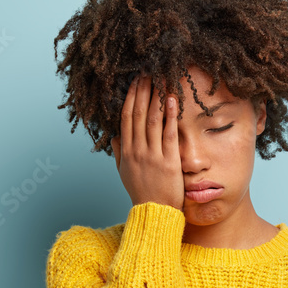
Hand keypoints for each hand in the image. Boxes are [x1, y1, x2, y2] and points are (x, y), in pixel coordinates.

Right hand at [111, 74, 184, 211]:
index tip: (135, 82)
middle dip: (142, 91)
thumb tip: (114, 136)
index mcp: (126, 151)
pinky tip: (172, 100)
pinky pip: (168, 134)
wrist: (154, 213)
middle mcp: (137, 150)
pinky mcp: (169, 161)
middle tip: (147, 73)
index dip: (130, 97)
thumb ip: (119, 152)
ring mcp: (152, 155)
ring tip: (160, 80)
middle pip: (137, 114)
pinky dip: (170, 115)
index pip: (126, 118)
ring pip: (152, 120)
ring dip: (155, 98)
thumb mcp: (124, 173)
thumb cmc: (141, 193)